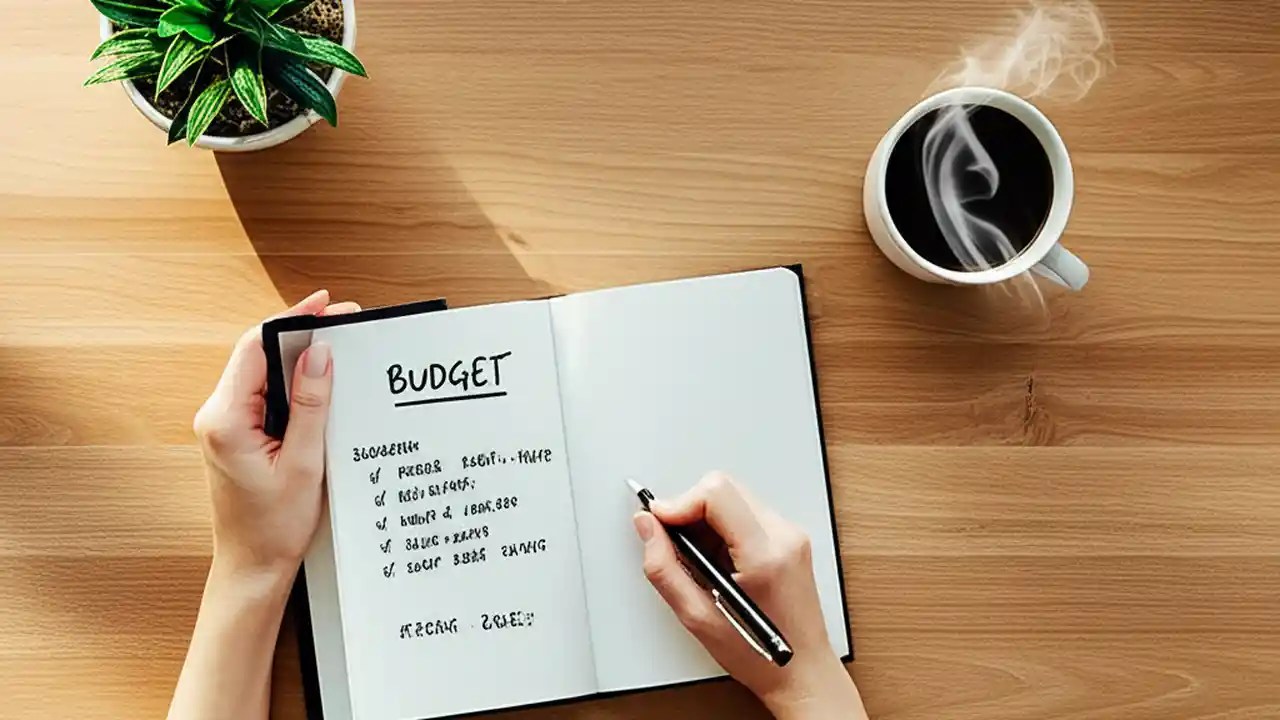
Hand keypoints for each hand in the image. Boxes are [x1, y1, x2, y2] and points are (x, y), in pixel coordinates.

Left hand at [193, 290, 359, 580]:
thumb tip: (320, 355)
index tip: (325, 305)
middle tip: (343, 323)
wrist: (253, 566)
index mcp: (226, 419)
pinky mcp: (236, 434)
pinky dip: (292, 384)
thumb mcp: (304, 463)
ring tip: (338, 349)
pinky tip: (321, 384)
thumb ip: (312, 405)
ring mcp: (224, 425)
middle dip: (301, 335)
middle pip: (258, 354)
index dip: (292, 320)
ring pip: (263, 373)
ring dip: (298, 359)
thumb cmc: (274, 526)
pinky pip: (265, 395)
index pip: (256, 347)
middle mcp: (217, 416)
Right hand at [634, 472, 866, 719]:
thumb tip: (647, 527)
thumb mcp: (698, 618)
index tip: (658, 520)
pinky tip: (718, 561)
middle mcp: (783, 536)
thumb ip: (664, 568)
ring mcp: (791, 535)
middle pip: (724, 487)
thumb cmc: (761, 657)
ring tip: (700, 561)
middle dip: (689, 508)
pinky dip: (723, 527)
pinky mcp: (790, 539)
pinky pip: (746, 513)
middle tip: (674, 543)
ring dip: (705, 519)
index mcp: (764, 555)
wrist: (803, 673)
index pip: (716, 493)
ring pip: (734, 497)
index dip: (678, 502)